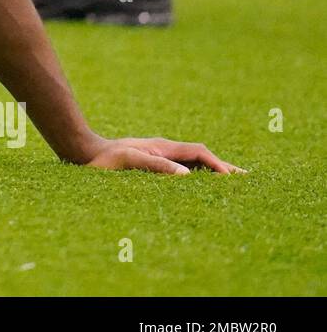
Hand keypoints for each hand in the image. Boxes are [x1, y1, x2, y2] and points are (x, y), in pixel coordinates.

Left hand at [82, 136, 246, 174]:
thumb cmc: (106, 159)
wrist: (86, 153)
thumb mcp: (131, 161)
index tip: (232, 178)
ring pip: (193, 162)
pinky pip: (182, 168)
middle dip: (223, 167)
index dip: (218, 165)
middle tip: (246, 178)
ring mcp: (160, 155)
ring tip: (231, 182)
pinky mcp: (153, 163)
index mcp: (164, 147)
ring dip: (212, 171)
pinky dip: (197, 175)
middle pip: (201, 157)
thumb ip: (158, 166)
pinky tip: (201, 184)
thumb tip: (187, 176)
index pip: (199, 153)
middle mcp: (165, 149)